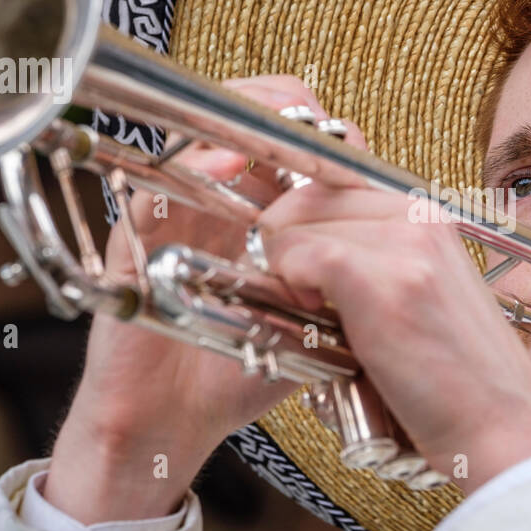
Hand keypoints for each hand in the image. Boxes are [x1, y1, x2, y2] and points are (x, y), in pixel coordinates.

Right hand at [44, 75, 349, 522]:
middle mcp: (219, 201)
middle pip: (248, 119)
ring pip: (203, 131)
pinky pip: (156, 175)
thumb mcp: (309, 323)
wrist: (170, 421)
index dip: (327, 137)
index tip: (352, 149)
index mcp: (264, 214)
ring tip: (271, 129)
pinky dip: (193, 162)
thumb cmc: (238, 371)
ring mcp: (175, 208)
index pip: (296, 146)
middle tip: (311, 124)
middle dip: (284, 109)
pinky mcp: (134, 228)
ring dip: (239, 120)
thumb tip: (396, 247)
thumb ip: (341, 282)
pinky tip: (226, 163)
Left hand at [252, 182, 530, 493]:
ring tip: (314, 313)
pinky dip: (287, 285)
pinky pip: (298, 253)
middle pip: (306, 196)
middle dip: (282, 241)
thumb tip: (302, 253)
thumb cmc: (459, 381)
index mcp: (427, 214)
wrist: (506, 425)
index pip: (330, 182)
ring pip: (294, 223)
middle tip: (300, 295)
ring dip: (282, 268)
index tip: (298, 267)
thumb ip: (373, 264)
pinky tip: (317, 319)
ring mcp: (404, 242)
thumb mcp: (418, 298)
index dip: (299, 222)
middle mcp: (418, 214)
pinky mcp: (383, 279)